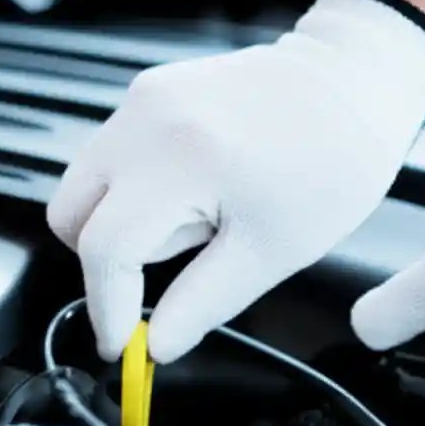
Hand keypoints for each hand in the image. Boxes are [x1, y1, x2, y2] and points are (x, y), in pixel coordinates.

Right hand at [48, 0, 424, 361]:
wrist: (353, 80)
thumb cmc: (332, 162)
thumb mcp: (272, 252)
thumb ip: (202, 303)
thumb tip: (156, 346)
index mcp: (179, 161)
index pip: (105, 250)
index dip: (107, 308)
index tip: (120, 342)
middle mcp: (146, 120)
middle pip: (71, 214)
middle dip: (108, 258)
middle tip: (177, 263)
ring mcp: (143, 98)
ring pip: (85, 182)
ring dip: (122, 218)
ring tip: (198, 216)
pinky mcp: (150, 89)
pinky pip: (113, 152)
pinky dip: (136, 184)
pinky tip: (196, 186)